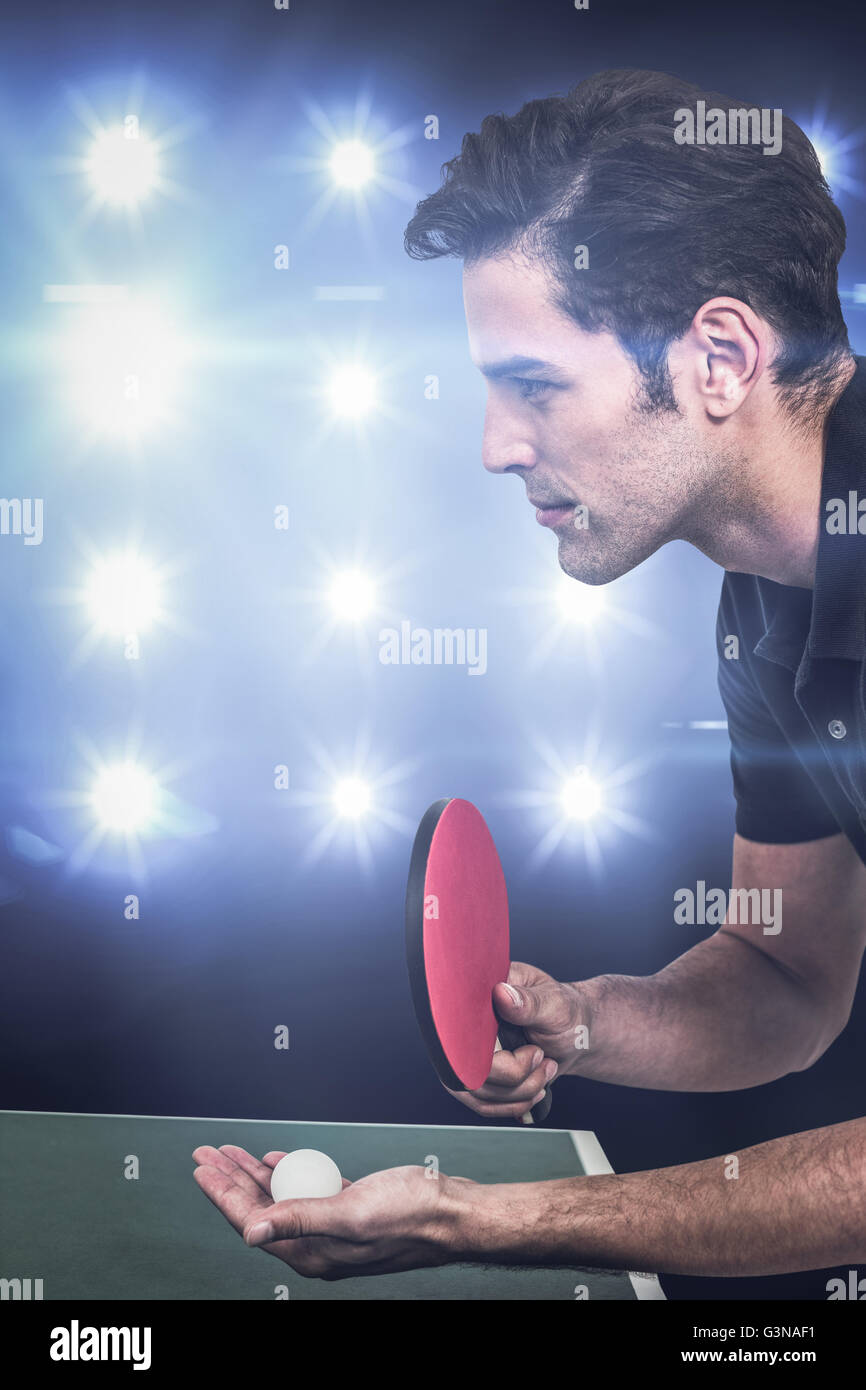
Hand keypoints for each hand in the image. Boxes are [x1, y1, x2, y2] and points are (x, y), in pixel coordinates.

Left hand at [192, 1143, 468, 1279]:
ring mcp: (332, 1228)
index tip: (201, 1167)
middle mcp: (316, 1245)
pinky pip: (306, 1192)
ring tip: (228, 1153)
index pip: (252, 1220)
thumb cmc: (411, 1214)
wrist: (454, 1214)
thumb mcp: (351, 1213)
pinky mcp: (349, 1210)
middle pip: (260, 1208)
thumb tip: (250, 1232)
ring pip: (280, 1197)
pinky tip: (272, 1159)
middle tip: (205, 1152)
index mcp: (311, 1253)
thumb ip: (300, 1219)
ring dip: (253, 1174)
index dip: (222, 1193)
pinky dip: (287, 1172)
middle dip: (229, 1180)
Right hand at [448, 960, 585, 1117]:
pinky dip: (513, 1103)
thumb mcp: (554, 1005)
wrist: (576, 1037)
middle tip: (543, 1058)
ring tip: (544, 1069)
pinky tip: (534, 1087)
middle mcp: (469, 1024)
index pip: (464, 1033)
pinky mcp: (478, 1075)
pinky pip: (483, 1103)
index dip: (495, 1055)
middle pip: (469, 1069)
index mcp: (482, 995)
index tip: (533, 1052)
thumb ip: (529, 1002)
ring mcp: (471, 1053)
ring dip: (519, 1092)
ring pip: (477, 1092)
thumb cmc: (567, 1014)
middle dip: (515, 1077)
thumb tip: (501, 993)